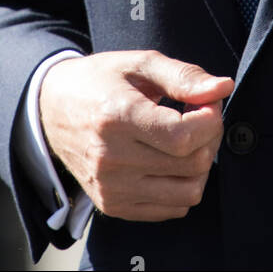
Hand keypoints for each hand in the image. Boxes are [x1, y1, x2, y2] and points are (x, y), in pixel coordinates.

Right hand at [38, 49, 233, 221]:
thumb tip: (223, 87)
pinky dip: (182, 185)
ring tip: (187, 140)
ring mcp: (111, 188)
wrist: (49, 110)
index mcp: (118, 117)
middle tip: (200, 116)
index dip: (211, 119)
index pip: (184, 137)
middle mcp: (112, 159)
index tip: (208, 102)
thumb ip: (183, 76)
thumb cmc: (98, 81)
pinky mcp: (113, 205)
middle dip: (210, 137)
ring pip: (188, 192)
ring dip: (201, 165)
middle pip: (192, 164)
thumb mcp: (138, 63)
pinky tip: (171, 160)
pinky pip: (171, 208)